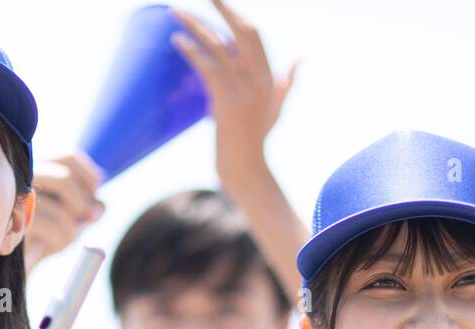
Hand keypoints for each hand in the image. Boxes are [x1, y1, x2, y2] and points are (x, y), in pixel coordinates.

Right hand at [24, 152, 103, 272]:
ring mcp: (15, 199)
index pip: (69, 157)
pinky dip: (62, 239)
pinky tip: (52, 243)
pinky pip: (54, 229)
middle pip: (66, 179)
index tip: (96, 191)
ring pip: (63, 210)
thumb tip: (99, 208)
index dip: (89, 175)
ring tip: (66, 236)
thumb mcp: (72, 217)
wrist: (14, 261)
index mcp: (36, 166)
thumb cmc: (45, 234)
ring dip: (73, 229)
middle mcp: (22, 176)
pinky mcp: (15, 225)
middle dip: (83, 203)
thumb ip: (89, 207)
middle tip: (89, 219)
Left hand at [170, 0, 297, 184]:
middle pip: (241, 31)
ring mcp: (242, 91)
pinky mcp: (225, 102)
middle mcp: (259, 79)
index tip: (217, 1)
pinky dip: (190, 50)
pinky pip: (206, 67)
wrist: (244, 166)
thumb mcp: (277, 106)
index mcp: (269, 76)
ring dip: (195, 25)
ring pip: (218, 46)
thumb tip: (300, 58)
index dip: (234, 14)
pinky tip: (177, 40)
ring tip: (174, 11)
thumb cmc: (257, 137)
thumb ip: (286, 81)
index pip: (253, 34)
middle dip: (221, 7)